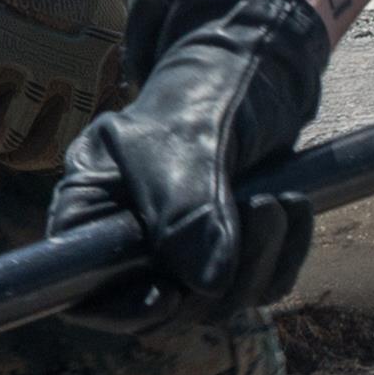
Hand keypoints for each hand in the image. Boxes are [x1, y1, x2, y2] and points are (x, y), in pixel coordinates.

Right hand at [0, 0, 129, 170]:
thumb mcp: (112, 9)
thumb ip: (106, 53)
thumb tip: (103, 85)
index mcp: (105, 68)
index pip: (85, 134)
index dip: (57, 146)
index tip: (39, 143)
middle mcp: (72, 76)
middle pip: (39, 147)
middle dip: (16, 157)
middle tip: (0, 148)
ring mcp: (32, 67)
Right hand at [47, 0, 331, 324]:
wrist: (253, 65)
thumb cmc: (201, 87)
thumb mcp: (185, 139)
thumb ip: (187, 208)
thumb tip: (207, 285)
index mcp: (91, 205)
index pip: (78, 283)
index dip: (117, 309)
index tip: (167, 298)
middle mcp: (129, 236)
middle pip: (160, 303)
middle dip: (217, 276)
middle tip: (260, 211)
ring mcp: (181, 247)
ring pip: (216, 300)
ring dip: (260, 263)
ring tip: (280, 201)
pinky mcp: (231, 249)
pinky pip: (258, 283)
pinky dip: (286, 254)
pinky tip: (295, 207)